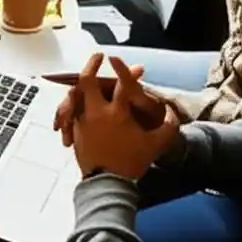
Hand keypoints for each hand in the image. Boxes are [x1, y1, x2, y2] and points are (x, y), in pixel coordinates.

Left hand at [70, 54, 179, 179]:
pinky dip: (74, 103)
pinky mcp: (75, 131)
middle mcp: (97, 113)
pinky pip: (70, 111)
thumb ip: (167, 125)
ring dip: (80, 84)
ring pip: (75, 95)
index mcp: (118, 113)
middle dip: (91, 66)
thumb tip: (170, 111)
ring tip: (85, 78)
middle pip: (87, 82)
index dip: (121, 69)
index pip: (121, 84)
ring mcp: (83, 121)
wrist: (108, 183)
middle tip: (97, 57)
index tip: (115, 57)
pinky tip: (79, 100)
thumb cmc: (133, 162)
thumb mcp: (156, 144)